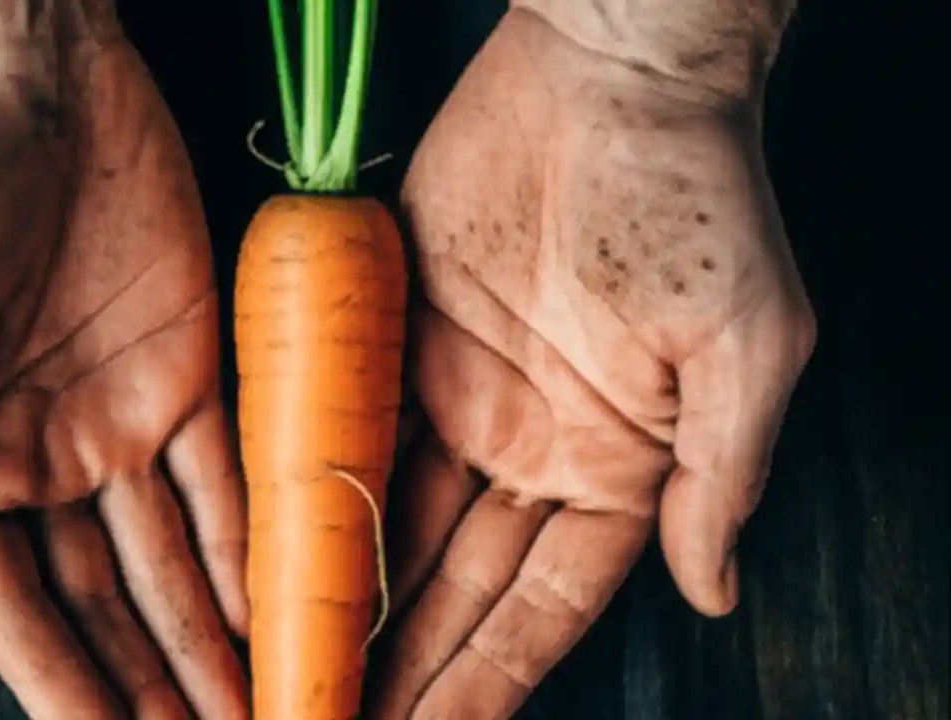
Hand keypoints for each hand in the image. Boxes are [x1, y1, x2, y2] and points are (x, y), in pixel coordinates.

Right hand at [0, 2, 246, 716]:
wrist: (26, 80)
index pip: (15, 609)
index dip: (60, 685)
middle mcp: (43, 460)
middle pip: (107, 604)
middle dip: (152, 685)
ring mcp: (122, 422)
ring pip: (176, 559)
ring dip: (213, 640)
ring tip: (257, 711)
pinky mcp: (190, 373)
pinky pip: (231, 480)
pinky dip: (254, 548)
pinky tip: (281, 612)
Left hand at [374, 7, 815, 716]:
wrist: (608, 78)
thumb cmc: (696, 201)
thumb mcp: (746, 348)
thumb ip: (722, 479)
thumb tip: (713, 595)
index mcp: (615, 468)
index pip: (541, 606)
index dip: (487, 679)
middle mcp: (530, 450)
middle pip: (456, 587)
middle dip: (405, 666)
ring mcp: (459, 400)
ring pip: (395, 529)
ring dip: (353, 604)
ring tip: (303, 676)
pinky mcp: (399, 342)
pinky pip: (351, 437)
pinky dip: (317, 503)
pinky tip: (281, 564)